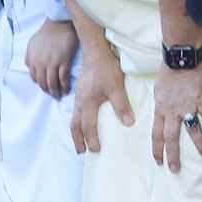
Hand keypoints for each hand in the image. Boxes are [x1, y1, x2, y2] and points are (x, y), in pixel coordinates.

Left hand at [25, 20, 78, 99]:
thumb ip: (28, 57)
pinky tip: (67, 90)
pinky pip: (63, 78)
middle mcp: (40, 64)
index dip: (40, 84)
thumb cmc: (46, 33)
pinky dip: (65, 86)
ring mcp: (52, 63)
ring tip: (59, 95)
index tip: (46, 87)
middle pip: (43, 83)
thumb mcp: (31, 44)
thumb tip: (29, 67)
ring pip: (52, 83)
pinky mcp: (64, 61)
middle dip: (48, 91)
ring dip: (56, 92)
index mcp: (32, 60)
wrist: (59, 24)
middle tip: (53, 95)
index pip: (34, 78)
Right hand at [70, 35, 131, 153]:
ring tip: (80, 138)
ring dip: (76, 130)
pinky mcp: (81, 89)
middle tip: (81, 151)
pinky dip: (78, 118)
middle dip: (77, 139)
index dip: (91, 139)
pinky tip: (83, 118)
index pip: (88, 126)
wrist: (95, 50)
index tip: (95, 150)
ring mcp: (79, 95)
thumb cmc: (105, 68)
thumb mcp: (117, 87)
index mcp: (87, 103)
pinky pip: (76, 108)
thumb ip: (122, 106)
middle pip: (75, 125)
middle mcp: (80, 101)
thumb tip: (128, 124)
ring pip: (74, 117)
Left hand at [152, 63, 201, 172]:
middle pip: (172, 138)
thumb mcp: (158, 90)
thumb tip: (164, 112)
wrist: (180, 59)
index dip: (157, 148)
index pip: (156, 133)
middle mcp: (173, 111)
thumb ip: (162, 104)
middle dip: (173, 155)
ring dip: (200, 145)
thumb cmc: (168, 72)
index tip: (158, 161)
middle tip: (175, 169)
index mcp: (161, 109)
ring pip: (193, 130)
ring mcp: (188, 107)